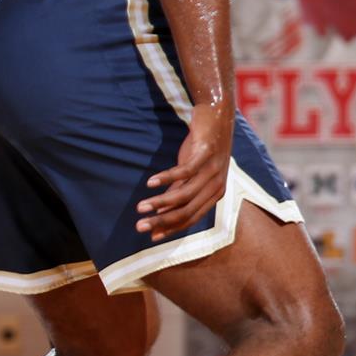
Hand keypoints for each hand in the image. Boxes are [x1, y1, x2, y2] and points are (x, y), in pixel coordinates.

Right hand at [137, 104, 232, 240]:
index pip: (191, 218)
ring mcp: (212, 171)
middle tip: (139, 226)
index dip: (170, 228)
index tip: (150, 237)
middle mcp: (216, 186)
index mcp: (214, 194)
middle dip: (162, 221)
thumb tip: (160, 212)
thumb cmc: (202, 148)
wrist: (217, 118)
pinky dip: (166, 178)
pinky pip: (185, 172)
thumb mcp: (191, 173)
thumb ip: (178, 191)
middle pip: (187, 211)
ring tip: (140, 207)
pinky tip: (150, 182)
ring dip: (160, 203)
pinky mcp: (205, 155)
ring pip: (184, 194)